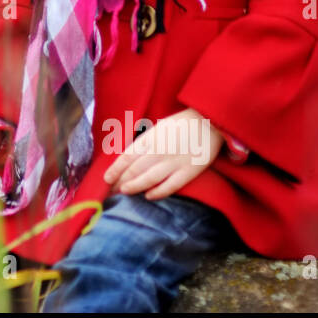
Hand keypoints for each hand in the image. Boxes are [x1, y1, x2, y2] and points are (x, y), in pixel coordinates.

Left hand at [102, 108, 223, 199]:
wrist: (211, 121)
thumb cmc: (182, 124)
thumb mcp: (159, 127)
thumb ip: (145, 142)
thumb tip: (129, 157)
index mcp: (151, 138)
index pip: (126, 157)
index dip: (115, 170)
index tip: (106, 179)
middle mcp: (160, 150)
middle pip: (135, 170)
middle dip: (121, 181)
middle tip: (113, 191)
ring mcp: (174, 162)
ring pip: (149, 179)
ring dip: (134, 187)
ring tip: (125, 193)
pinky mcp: (189, 171)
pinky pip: (170, 185)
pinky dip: (158, 192)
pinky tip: (148, 196)